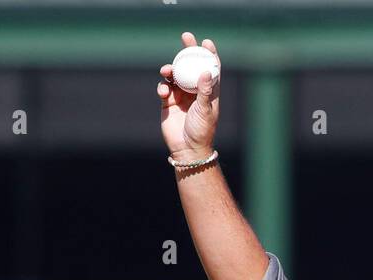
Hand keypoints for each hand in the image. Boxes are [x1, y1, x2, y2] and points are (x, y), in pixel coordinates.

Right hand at [158, 32, 219, 162]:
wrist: (187, 149)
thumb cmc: (201, 131)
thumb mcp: (205, 110)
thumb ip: (204, 91)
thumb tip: (205, 71)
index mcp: (208, 92)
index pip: (210, 69)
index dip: (209, 55)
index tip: (206, 42)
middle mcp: (194, 91)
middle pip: (191, 66)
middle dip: (188, 51)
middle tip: (186, 36)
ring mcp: (181, 96)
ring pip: (174, 75)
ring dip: (170, 69)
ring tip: (167, 71)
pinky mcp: (168, 103)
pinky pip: (163, 88)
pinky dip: (162, 86)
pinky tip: (163, 91)